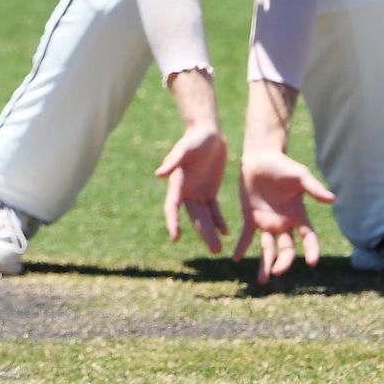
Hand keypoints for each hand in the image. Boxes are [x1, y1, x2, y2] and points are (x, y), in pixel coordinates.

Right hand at [154, 126, 228, 253]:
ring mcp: (198, 192)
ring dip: (211, 232)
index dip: (173, 222)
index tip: (175, 238)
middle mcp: (186, 192)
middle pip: (194, 218)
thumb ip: (172, 161)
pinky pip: (214, 210)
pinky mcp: (210, 190)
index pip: (173, 208)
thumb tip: (158, 174)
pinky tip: (225, 233)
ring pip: (205, 217)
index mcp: (177, 184)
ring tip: (219, 250)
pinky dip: (219, 221)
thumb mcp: (184, 149)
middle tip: (214, 250)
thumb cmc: (194, 139)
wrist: (207, 133)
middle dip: (204, 234)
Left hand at [233, 149, 334, 284]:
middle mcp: (284, 223)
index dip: (312, 250)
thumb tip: (332, 199)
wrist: (260, 158)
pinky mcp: (251, 218)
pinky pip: (247, 236)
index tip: (312, 263)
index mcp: (298, 215)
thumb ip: (314, 188)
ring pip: (268, 249)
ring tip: (262, 281)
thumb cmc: (283, 166)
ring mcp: (267, 222)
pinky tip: (236, 259)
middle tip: (277, 271)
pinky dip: (242, 248)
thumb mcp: (299, 176)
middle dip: (284, 262)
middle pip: (287, 249)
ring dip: (265, 264)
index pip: (309, 238)